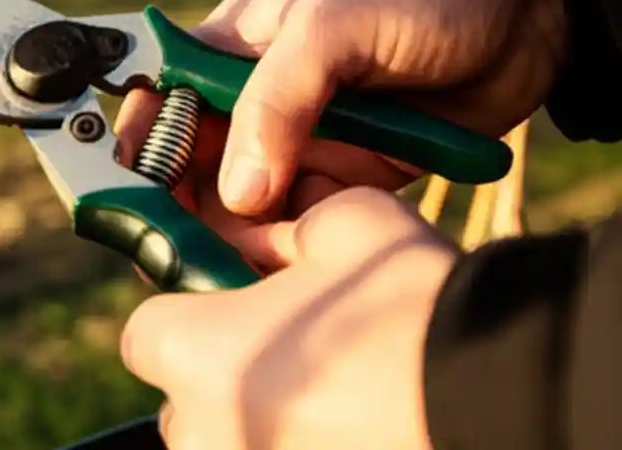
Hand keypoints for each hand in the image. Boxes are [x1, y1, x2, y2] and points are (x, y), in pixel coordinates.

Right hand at [116, 0, 566, 223]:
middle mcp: (258, 97)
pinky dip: (301, 239)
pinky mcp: (352, 173)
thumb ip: (272, 104)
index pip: (158, 104)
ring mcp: (305, 138)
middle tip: (195, 251)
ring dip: (250, 233)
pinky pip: (307, 219)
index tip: (134, 202)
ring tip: (269, 251)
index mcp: (232, 47)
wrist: (535, 3)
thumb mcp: (330, 27)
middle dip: (190, 210)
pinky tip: (311, 245)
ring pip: (248, 204)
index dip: (140, 152)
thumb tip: (234, 193)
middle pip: (195, 167)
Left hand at [119, 185, 458, 449]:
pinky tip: (357, 426)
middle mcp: (206, 433)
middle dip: (223, 373)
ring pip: (227, 441)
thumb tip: (270, 245)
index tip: (229, 306)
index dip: (186, 314)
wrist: (507, 399)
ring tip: (335, 395)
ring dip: (261, 417)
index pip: (145, 336)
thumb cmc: (417, 308)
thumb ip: (285, 230)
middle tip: (294, 348)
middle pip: (182, 404)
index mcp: (197, 357)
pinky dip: (299, 444)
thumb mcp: (348, 224)